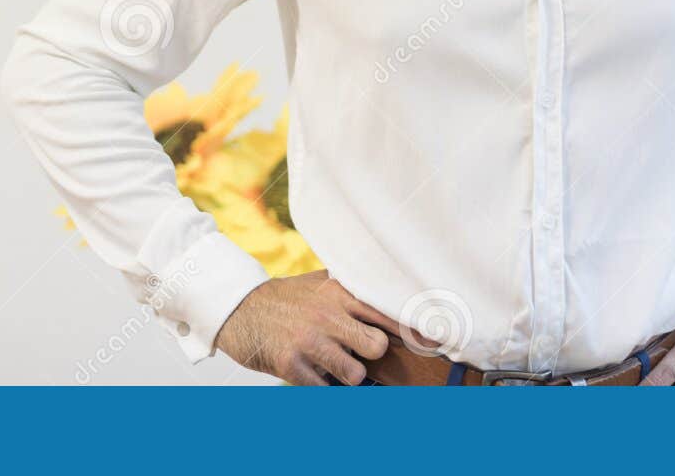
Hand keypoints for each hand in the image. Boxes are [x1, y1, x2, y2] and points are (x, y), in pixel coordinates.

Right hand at [214, 269, 437, 384]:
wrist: (236, 309)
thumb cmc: (284, 298)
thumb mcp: (317, 284)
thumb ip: (350, 290)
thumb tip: (392, 296)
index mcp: (339, 292)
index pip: (386, 312)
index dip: (415, 330)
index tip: (437, 342)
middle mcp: (328, 314)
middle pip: (377, 347)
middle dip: (371, 354)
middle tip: (354, 350)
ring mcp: (310, 340)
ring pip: (355, 374)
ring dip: (346, 374)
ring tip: (328, 361)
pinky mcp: (292, 365)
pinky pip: (325, 390)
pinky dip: (321, 386)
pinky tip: (308, 370)